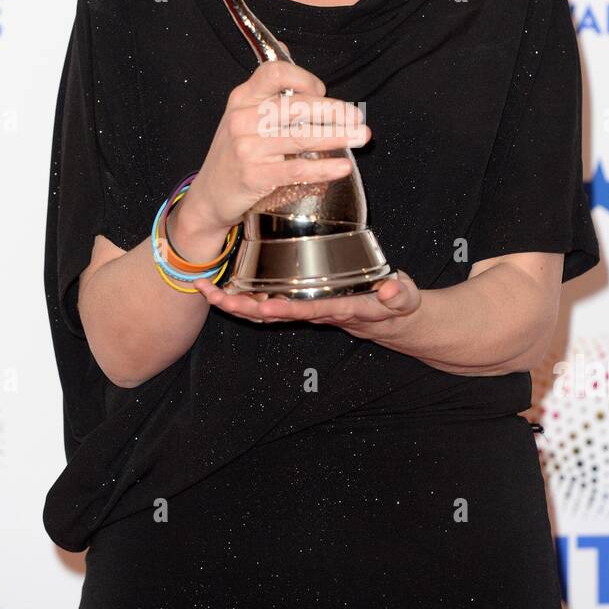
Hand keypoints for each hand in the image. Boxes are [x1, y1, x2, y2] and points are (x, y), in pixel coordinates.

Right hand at [183, 60, 370, 236]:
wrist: (210, 194)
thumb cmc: (234, 152)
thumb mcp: (242, 114)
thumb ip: (266, 87)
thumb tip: (285, 48)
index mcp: (242, 98)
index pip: (274, 72)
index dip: (304, 78)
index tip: (322, 91)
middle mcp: (242, 119)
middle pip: (296, 106)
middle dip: (333, 111)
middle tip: (357, 117)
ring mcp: (246, 148)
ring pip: (300, 137)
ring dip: (337, 136)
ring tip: (361, 137)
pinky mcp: (254, 176)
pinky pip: (296, 170)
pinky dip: (324, 168)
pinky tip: (342, 166)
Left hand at [192, 268, 421, 338]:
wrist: (391, 321)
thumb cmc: (397, 306)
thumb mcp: (404, 298)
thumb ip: (398, 294)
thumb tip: (390, 290)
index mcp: (337, 310)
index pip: (306, 310)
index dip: (284, 309)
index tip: (263, 305)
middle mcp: (314, 313)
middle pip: (272, 315)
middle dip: (241, 307)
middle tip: (213, 294)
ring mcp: (304, 310)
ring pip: (262, 311)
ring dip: (232, 303)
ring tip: (203, 287)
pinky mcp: (300, 304)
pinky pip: (266, 304)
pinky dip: (242, 298)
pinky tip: (223, 286)